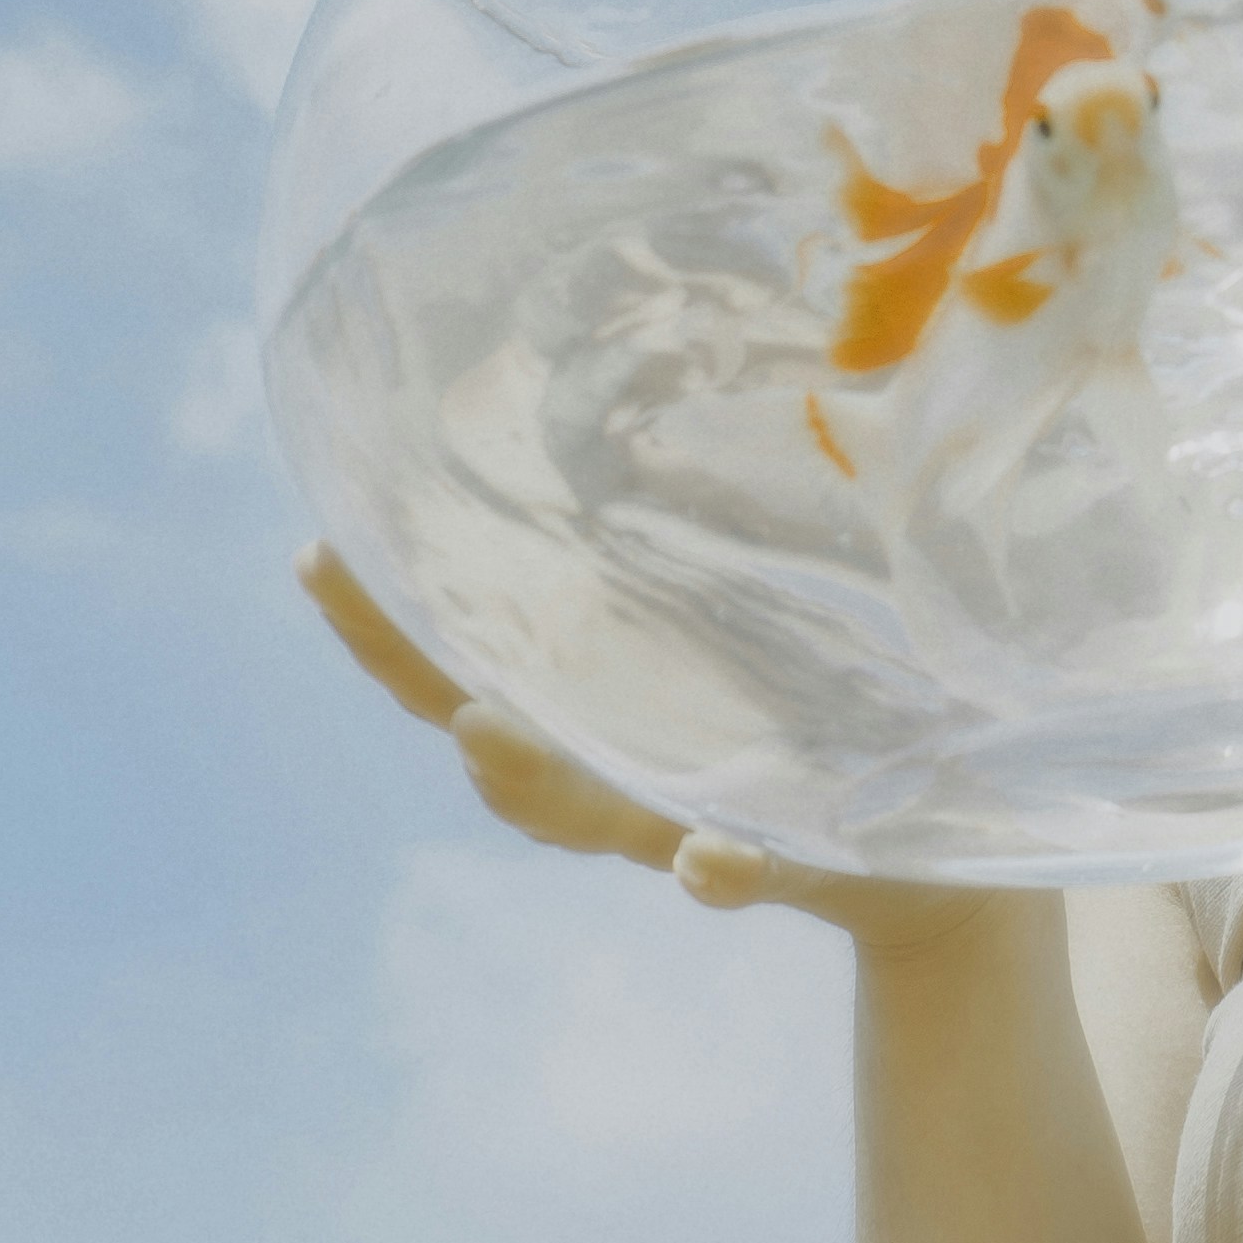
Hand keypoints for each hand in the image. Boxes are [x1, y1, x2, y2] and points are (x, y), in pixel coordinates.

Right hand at [296, 544, 993, 957]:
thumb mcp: (751, 599)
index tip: (318, 550)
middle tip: (367, 625)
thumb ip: (696, 516)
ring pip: (589, 815)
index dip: (383, 619)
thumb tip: (644, 369)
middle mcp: (617, 770)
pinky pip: (738, 874)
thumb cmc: (816, 701)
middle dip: (432, 687)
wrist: (923, 844)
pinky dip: (716, 874)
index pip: (460, 661)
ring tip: (487, 738)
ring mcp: (687, 819)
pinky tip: (708, 865)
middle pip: (495, 743)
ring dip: (529, 782)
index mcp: (596, 703)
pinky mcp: (782, 860)